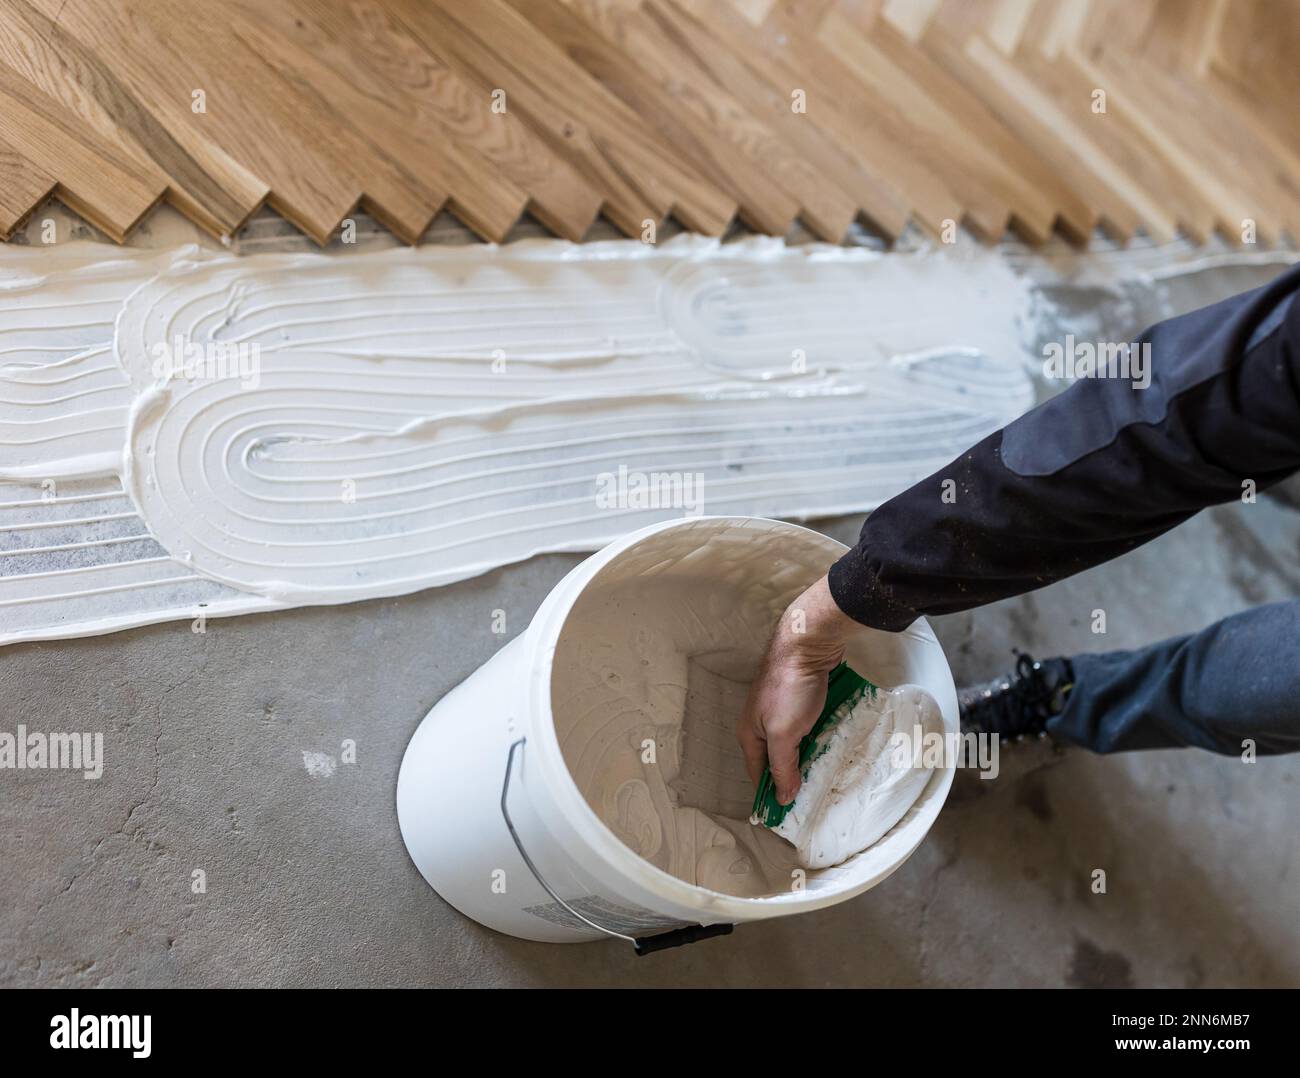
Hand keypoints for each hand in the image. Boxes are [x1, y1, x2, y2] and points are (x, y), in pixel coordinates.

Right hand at [738, 574, 862, 804]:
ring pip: (795, 743)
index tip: (790, 815)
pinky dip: (819, 738)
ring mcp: (782, 710)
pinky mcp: (801, 700)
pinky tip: (833, 746)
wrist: (808, 644)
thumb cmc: (790, 688)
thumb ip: (782, 766)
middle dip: (793, 777)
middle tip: (814, 797)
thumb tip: (781, 798)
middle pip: (777, 759)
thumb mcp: (783, 733)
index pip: (758, 774)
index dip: (771, 793)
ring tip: (827, 776)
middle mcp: (761, 723)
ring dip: (808, 757)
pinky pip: (809, 728)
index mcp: (749, 733)